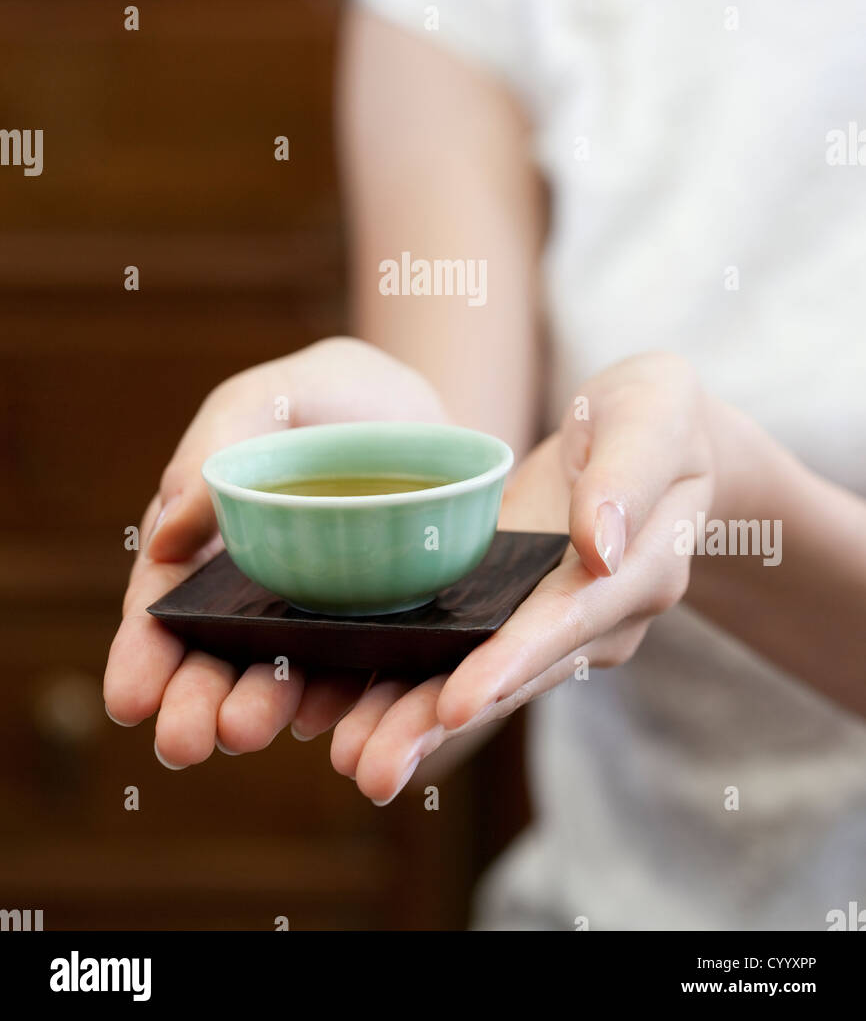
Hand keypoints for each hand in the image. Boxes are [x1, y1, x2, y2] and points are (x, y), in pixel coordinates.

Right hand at [103, 337, 447, 766]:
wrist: (427, 406)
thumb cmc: (325, 398)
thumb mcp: (264, 400)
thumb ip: (212, 449)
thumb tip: (163, 538)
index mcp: (210, 544)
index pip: (165, 608)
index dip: (143, 654)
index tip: (128, 700)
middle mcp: (258, 598)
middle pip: (216, 660)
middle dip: (193, 704)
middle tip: (182, 743)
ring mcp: (322, 621)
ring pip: (283, 678)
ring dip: (257, 712)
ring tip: (242, 733)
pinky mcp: (385, 631)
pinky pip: (361, 672)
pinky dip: (339, 697)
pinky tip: (324, 719)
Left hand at [323, 352, 720, 804]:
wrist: (650, 436)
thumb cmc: (654, 415)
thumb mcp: (655, 416)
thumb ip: (630, 476)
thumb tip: (601, 546)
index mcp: (638, 572)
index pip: (567, 621)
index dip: (511, 662)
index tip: (456, 703)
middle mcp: (594, 617)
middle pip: (512, 674)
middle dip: (440, 719)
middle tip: (372, 769)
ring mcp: (549, 623)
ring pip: (477, 677)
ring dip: (412, 719)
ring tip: (348, 759)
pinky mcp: (510, 612)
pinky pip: (457, 653)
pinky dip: (405, 683)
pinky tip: (348, 714)